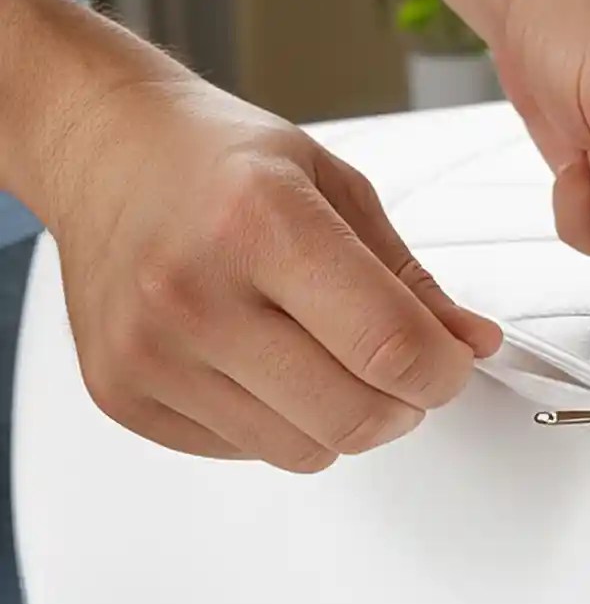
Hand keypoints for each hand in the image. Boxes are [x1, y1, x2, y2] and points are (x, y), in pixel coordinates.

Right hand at [44, 78, 500, 471]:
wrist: (104, 151)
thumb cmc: (218, 161)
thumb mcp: (337, 188)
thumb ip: (411, 278)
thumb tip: (472, 343)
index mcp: (261, 221)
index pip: (390, 345)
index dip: (445, 371)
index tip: (452, 363)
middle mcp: (194, 291)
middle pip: (351, 416)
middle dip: (405, 405)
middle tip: (403, 369)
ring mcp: (150, 351)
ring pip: (304, 451)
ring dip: (342, 419)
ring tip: (325, 356)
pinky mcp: (122, 395)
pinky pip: (246, 452)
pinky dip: (279, 422)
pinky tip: (262, 362)